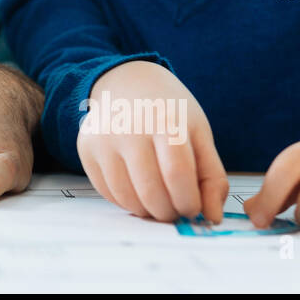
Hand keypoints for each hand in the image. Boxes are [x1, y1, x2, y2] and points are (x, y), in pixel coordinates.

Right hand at [78, 60, 227, 222]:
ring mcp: (103, 138)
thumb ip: (211, 177)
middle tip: (175, 209)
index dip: (189, 201)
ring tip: (158, 202)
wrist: (126, 82)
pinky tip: (137, 190)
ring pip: (127, 197)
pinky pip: (107, 192)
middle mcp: (129, 127)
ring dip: (147, 211)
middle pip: (150, 190)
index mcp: (165, 119)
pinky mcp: (86, 148)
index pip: (177, 174)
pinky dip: (126, 201)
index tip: (193, 208)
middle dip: (168, 212)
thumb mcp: (199, 133)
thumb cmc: (167, 109)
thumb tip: (213, 217)